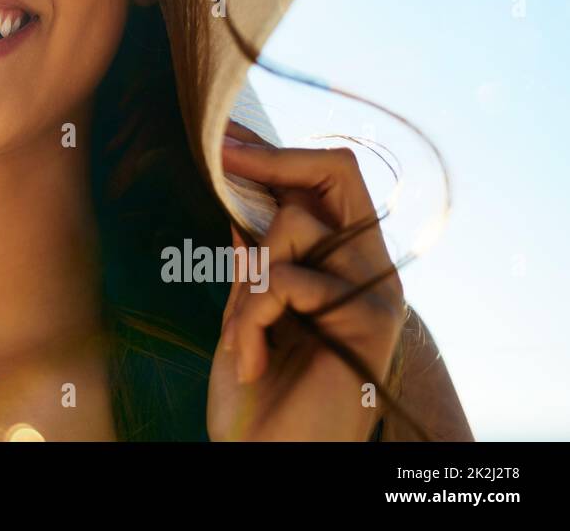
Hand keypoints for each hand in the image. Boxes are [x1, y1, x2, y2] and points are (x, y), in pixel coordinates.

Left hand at [206, 123, 406, 440]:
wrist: (270, 459)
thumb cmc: (256, 397)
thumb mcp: (244, 314)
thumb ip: (253, 262)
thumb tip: (237, 201)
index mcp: (341, 265)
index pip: (326, 181)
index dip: (276, 153)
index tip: (223, 137)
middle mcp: (369, 270)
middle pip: (338, 172)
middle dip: (274, 159)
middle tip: (222, 156)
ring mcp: (374, 293)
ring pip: (294, 224)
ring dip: (246, 278)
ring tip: (240, 335)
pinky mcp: (368, 323)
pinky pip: (287, 281)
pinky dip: (250, 318)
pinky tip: (249, 360)